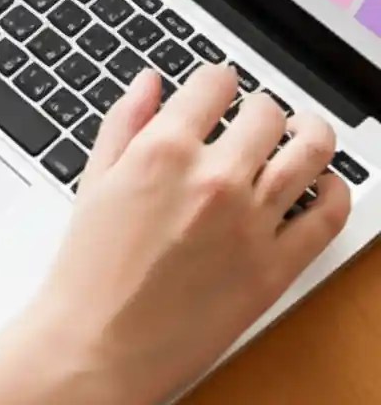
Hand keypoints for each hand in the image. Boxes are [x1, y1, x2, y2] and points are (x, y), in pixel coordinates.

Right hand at [0, 65, 348, 404]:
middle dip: (260, 108)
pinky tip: (323, 185)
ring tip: (304, 132)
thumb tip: (149, 82)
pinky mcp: (276, 265)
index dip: (218, 79)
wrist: (98, 345)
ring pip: (310, 151)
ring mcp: (251, 221)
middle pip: (266, 114)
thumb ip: (124, 123)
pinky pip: (328, 215)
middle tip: (256, 117)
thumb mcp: (95, 183)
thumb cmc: (88, 272)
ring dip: (312, 131)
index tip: (220, 87)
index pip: (214, 85)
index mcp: (162, 151)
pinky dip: (335, 191)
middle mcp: (213, 178)